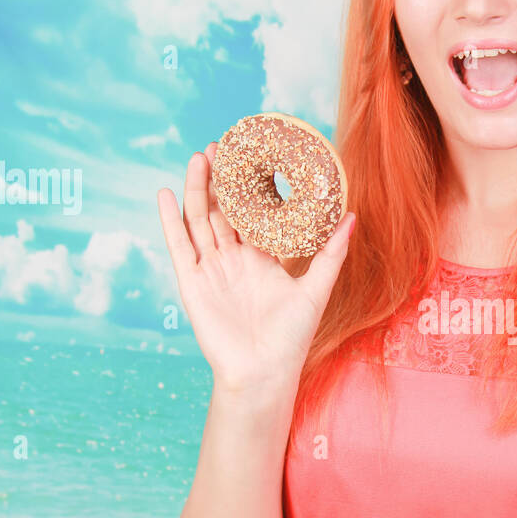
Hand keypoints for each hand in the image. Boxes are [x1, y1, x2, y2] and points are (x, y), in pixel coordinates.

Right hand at [157, 142, 354, 394]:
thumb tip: (351, 215)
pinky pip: (178, 246)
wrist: (262, 373)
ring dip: (198, 190)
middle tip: (221, 144)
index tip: (252, 154)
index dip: (251, 184)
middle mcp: (235, 260)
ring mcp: (212, 269)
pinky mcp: (192, 283)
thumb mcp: (315, 289)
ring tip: (199, 158)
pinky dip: (170, 220)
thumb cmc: (291, 337)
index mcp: (263, 258)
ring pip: (200, 221)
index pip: (253, 213)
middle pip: (223, 210)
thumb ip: (331, 253)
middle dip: (222, 178)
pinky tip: (165, 193)